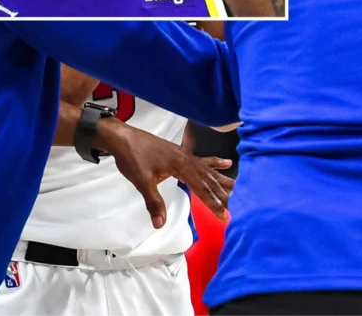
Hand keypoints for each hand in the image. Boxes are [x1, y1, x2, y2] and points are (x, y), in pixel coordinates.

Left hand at [102, 120, 233, 226]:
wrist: (125, 138)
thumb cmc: (134, 158)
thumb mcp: (142, 181)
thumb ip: (154, 202)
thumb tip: (160, 224)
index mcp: (181, 165)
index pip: (202, 187)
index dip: (213, 202)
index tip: (224, 215)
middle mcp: (187, 159)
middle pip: (208, 178)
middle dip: (221, 193)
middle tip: (234, 206)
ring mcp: (185, 155)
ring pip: (208, 169)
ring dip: (221, 179)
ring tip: (236, 185)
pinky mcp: (181, 154)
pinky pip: (202, 161)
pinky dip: (214, 164)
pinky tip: (225, 162)